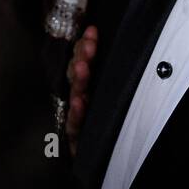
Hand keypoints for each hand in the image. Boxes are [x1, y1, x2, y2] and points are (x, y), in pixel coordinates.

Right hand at [65, 25, 97, 155]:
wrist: (104, 155)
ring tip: (82, 67)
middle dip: (82, 57)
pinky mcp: (77, 136)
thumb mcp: (112, 88)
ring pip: (75, 94)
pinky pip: (75, 124)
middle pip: (76, 74)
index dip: (85, 45)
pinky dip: (78, 112)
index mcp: (87, 84)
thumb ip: (106, 68)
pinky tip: (79, 101)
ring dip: (79, 80)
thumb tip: (106, 40)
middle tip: (89, 45)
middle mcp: (80, 96)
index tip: (92, 32)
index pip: (81, 60)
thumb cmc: (108, 118)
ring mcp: (76, 115)